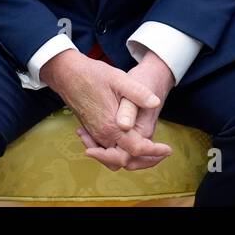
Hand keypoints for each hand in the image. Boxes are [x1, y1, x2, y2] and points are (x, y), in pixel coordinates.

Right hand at [40, 49, 172, 169]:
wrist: (66, 74)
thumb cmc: (92, 74)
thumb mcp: (118, 78)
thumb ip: (138, 92)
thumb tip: (155, 102)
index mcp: (110, 125)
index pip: (136, 149)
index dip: (154, 151)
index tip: (168, 149)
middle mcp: (101, 135)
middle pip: (124, 161)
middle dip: (145, 161)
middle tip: (161, 153)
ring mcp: (94, 135)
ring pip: (113, 159)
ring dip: (131, 159)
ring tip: (149, 151)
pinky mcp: (90, 132)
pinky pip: (105, 151)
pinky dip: (117, 153)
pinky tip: (127, 142)